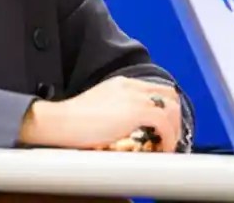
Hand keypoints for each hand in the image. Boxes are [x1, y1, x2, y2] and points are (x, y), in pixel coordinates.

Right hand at [18, 76, 181, 150]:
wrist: (59, 121)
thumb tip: (125, 130)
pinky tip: (162, 148)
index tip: (164, 126)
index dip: (164, 108)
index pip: (155, 90)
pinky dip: (168, 136)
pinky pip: (164, 121)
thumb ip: (116, 113)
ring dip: (174, 128)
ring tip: (167, 145)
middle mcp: (131, 86)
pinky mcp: (136, 110)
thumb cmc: (71, 121)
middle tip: (169, 137)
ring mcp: (135, 96)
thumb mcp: (98, 109)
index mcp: (122, 84)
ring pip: (171, 107)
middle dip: (174, 117)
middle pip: (169, 95)